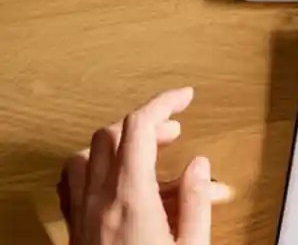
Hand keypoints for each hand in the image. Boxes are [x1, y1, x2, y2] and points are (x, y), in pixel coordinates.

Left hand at [57, 87, 230, 244]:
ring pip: (85, 155)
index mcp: (130, 199)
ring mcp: (81, 214)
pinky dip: (91, 167)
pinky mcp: (74, 229)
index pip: (139, 128)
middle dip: (146, 123)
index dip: (163, 103)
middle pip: (110, 135)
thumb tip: (199, 166)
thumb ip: (196, 203)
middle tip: (175, 131)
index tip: (184, 97)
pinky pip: (70, 183)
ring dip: (115, 143)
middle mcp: (98, 201)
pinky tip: (110, 177)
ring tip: (142, 152)